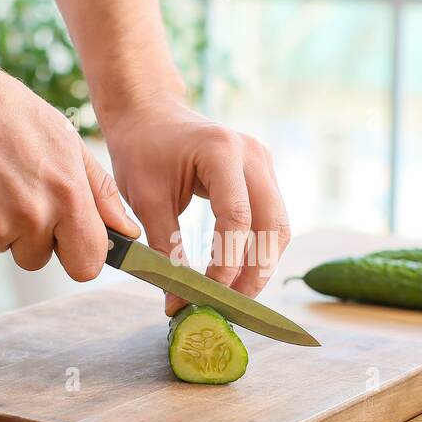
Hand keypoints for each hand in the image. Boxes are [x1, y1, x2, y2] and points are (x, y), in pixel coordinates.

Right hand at [0, 56, 140, 280]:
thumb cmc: (9, 111)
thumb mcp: (67, 142)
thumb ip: (101, 193)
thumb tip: (127, 233)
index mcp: (66, 196)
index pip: (87, 266)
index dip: (79, 253)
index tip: (70, 237)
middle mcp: (31, 217)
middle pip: (39, 259)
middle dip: (33, 236)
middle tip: (19, 189)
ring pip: (3, 247)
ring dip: (0, 224)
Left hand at [100, 98, 291, 313]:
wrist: (149, 114)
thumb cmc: (142, 152)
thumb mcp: (146, 201)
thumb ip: (165, 251)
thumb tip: (178, 303)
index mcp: (221, 151)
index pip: (236, 217)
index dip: (227, 262)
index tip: (208, 294)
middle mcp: (252, 153)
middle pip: (272, 224)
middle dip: (256, 271)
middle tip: (232, 306)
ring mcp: (263, 162)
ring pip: (279, 226)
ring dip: (261, 265)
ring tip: (235, 297)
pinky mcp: (263, 174)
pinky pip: (271, 219)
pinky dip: (258, 250)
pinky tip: (238, 274)